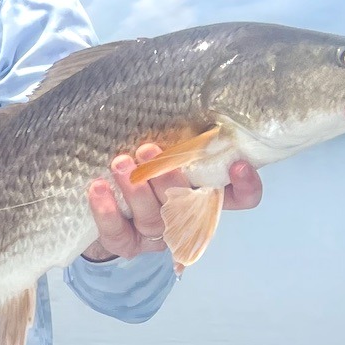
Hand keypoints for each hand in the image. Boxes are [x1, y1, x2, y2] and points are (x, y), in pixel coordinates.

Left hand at [80, 145, 262, 261]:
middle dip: (169, 176)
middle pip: (187, 205)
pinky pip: (117, 233)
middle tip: (148, 150)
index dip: (245, 187)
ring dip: (135, 189)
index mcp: (202, 196)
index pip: (238, 198)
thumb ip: (176, 139)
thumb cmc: (139, 168)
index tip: (238, 164)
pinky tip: (98, 187)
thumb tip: (180, 100)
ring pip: (151, 218)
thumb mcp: (160, 151)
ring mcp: (155, 235)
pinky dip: (107, 211)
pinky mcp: (125, 244)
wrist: (100, 209)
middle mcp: (183, 218)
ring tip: (120, 163)